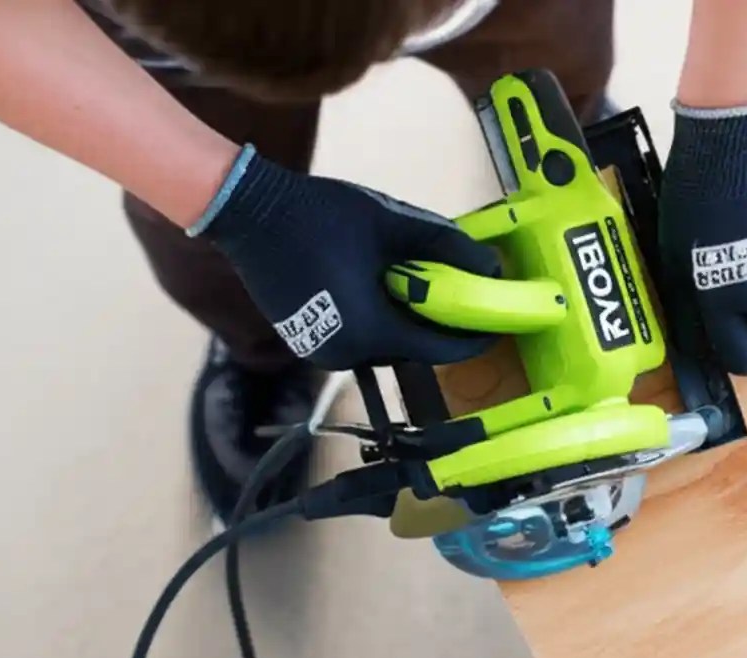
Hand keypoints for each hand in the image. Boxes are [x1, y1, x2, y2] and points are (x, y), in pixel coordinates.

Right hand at [190, 145, 499, 370]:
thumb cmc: (320, 215)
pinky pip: (362, 339)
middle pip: (414, 349)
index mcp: (370, 331)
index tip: (496, 322)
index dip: (473, 338)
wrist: (249, 214)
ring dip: (410, 321)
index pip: (440, 350)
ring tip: (425, 284)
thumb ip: (447, 247)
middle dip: (441, 325)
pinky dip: (382, 320)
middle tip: (463, 293)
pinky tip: (388, 287)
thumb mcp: (394, 223)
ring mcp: (324, 353)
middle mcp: (347, 355)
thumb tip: (493, 266)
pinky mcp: (311, 343)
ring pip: (388, 345)